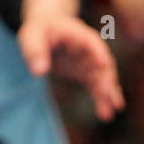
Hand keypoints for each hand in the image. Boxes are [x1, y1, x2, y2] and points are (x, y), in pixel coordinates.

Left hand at [17, 0, 123, 120]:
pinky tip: (105, 115)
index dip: (98, 53)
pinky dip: (100, 99)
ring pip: (102, 78)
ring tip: (108, 115)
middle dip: (107, 81)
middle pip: (102, 64)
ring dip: (107, 95)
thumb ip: (35, 50)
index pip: (91, 43)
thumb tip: (39, 72)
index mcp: (78, 34)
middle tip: (112, 99)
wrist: (47, 29)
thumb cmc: (39, 30)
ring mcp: (89, 61)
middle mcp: (88, 48)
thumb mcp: (32, 35)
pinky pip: (96, 86)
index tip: (104, 65)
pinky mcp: (85, 72)